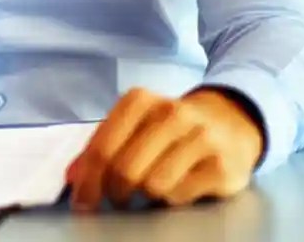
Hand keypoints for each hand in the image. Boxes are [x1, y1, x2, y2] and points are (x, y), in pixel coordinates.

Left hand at [68, 87, 262, 211]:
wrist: (230, 122)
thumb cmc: (169, 128)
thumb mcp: (133, 126)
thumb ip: (100, 148)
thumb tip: (72, 178)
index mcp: (139, 101)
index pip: (101, 148)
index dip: (87, 180)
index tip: (81, 201)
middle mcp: (171, 113)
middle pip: (124, 169)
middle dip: (113, 192)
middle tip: (115, 198)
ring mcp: (201, 138)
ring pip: (152, 185)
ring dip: (144, 196)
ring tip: (147, 189)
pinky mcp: (222, 166)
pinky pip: (179, 195)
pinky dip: (169, 200)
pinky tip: (175, 187)